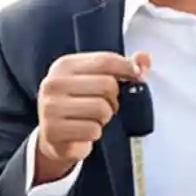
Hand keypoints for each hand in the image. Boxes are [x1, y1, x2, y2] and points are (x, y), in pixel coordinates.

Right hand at [34, 50, 151, 184]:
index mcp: (64, 65)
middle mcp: (54, 83)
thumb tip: (144, 58)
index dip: (127, 68)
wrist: (54, 138)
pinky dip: (94, 134)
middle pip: (107, 85)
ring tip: (93, 119)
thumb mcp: (97, 81)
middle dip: (113, 100)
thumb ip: (122, 68)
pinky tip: (84, 132)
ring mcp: (50, 107)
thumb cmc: (79, 106)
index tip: (137, 76)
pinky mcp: (53, 131)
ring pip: (101, 109)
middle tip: (105, 106)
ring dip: (104, 118)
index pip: (105, 60)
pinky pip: (92, 130)